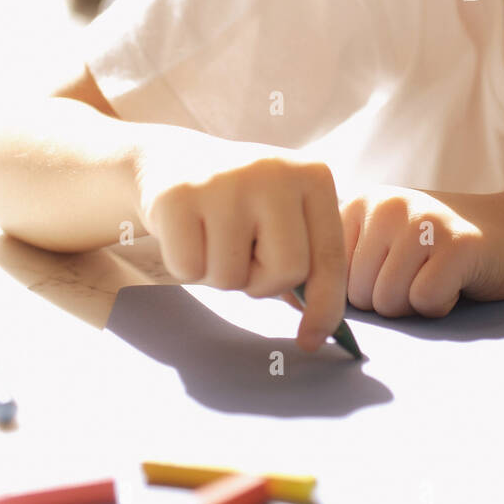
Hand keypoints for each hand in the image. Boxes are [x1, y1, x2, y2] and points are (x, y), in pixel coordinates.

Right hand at [132, 127, 345, 351]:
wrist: (173, 161)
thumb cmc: (239, 203)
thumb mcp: (284, 216)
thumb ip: (307, 261)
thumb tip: (319, 327)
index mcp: (313, 176)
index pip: (330, 257)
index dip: (325, 307)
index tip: (311, 341)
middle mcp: (275, 171)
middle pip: (288, 271)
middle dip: (262, 283)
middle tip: (243, 258)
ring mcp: (226, 180)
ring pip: (234, 277)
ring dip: (220, 274)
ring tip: (212, 238)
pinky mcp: (179, 196)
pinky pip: (190, 269)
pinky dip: (186, 266)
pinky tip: (186, 232)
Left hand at [305, 185, 503, 318]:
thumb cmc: (435, 250)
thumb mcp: (380, 240)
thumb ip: (341, 260)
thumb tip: (296, 302)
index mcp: (359, 203)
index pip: (326, 275)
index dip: (357, 290)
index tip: (387, 272)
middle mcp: (387, 204)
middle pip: (356, 293)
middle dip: (386, 300)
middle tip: (417, 274)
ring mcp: (423, 221)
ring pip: (388, 301)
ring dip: (413, 305)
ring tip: (434, 275)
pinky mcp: (457, 244)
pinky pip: (425, 301)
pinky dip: (440, 305)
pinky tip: (454, 282)